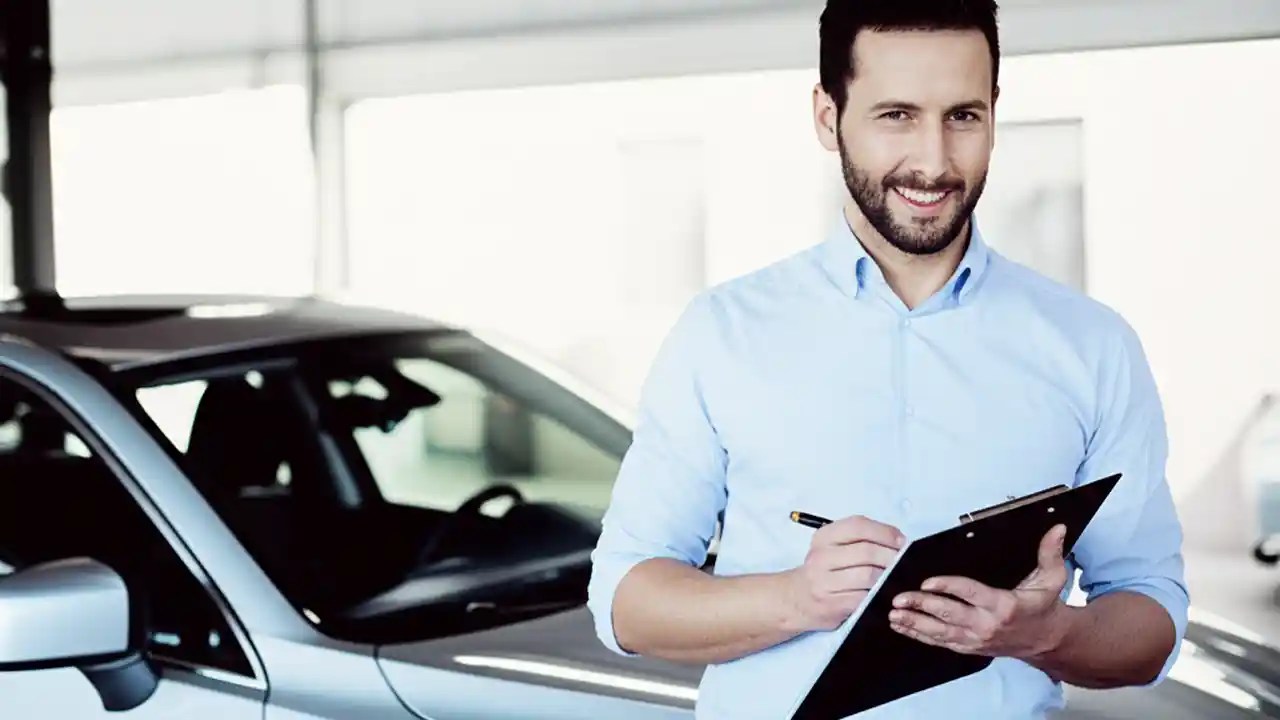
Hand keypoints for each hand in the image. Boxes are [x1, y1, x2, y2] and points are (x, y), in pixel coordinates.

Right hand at [786, 515, 905, 632]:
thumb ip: (860, 540)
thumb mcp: (832, 547)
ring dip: (887, 577)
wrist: (795, 599)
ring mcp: (825, 582)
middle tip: (903, 562)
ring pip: (868, 576)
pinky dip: (879, 595)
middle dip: (891, 557)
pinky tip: (883, 593)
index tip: (901, 542)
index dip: (885, 532)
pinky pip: (864, 598)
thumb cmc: (823, 570)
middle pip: (866, 551)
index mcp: (824, 537)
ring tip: (895, 578)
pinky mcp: (833, 605)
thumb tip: (899, 543)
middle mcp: (821, 557)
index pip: (858, 526)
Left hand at [888, 524, 1072, 658]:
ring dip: (915, 623)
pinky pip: (941, 642)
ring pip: (940, 632)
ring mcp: (976, 639)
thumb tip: (1057, 528)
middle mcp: (987, 624)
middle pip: (949, 614)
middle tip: (899, 598)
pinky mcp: (969, 647)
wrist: (1048, 641)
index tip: (927, 582)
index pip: (970, 593)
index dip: (947, 587)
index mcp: (1003, 606)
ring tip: (894, 615)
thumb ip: (1050, 553)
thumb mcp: (1052, 579)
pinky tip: (902, 627)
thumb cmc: (1044, 607)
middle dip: (922, 606)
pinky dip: (920, 635)